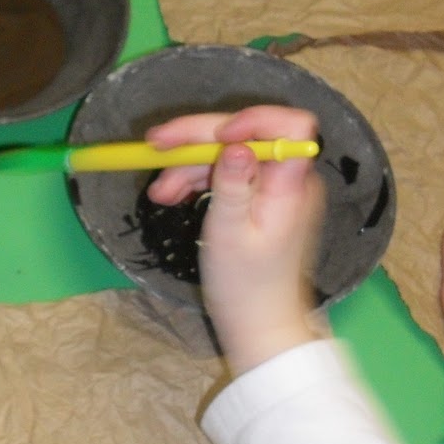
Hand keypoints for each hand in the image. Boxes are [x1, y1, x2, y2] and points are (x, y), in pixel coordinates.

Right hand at [145, 105, 325, 374]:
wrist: (259, 323)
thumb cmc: (244, 286)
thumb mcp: (228, 233)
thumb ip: (231, 185)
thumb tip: (234, 145)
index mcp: (290, 184)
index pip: (288, 126)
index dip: (251, 120)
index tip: (214, 138)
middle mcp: (289, 177)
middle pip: (246, 135)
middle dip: (198, 140)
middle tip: (153, 146)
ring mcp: (275, 187)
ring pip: (230, 154)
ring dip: (189, 165)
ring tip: (158, 193)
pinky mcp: (261, 199)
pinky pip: (231, 175)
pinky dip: (200, 180)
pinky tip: (172, 195)